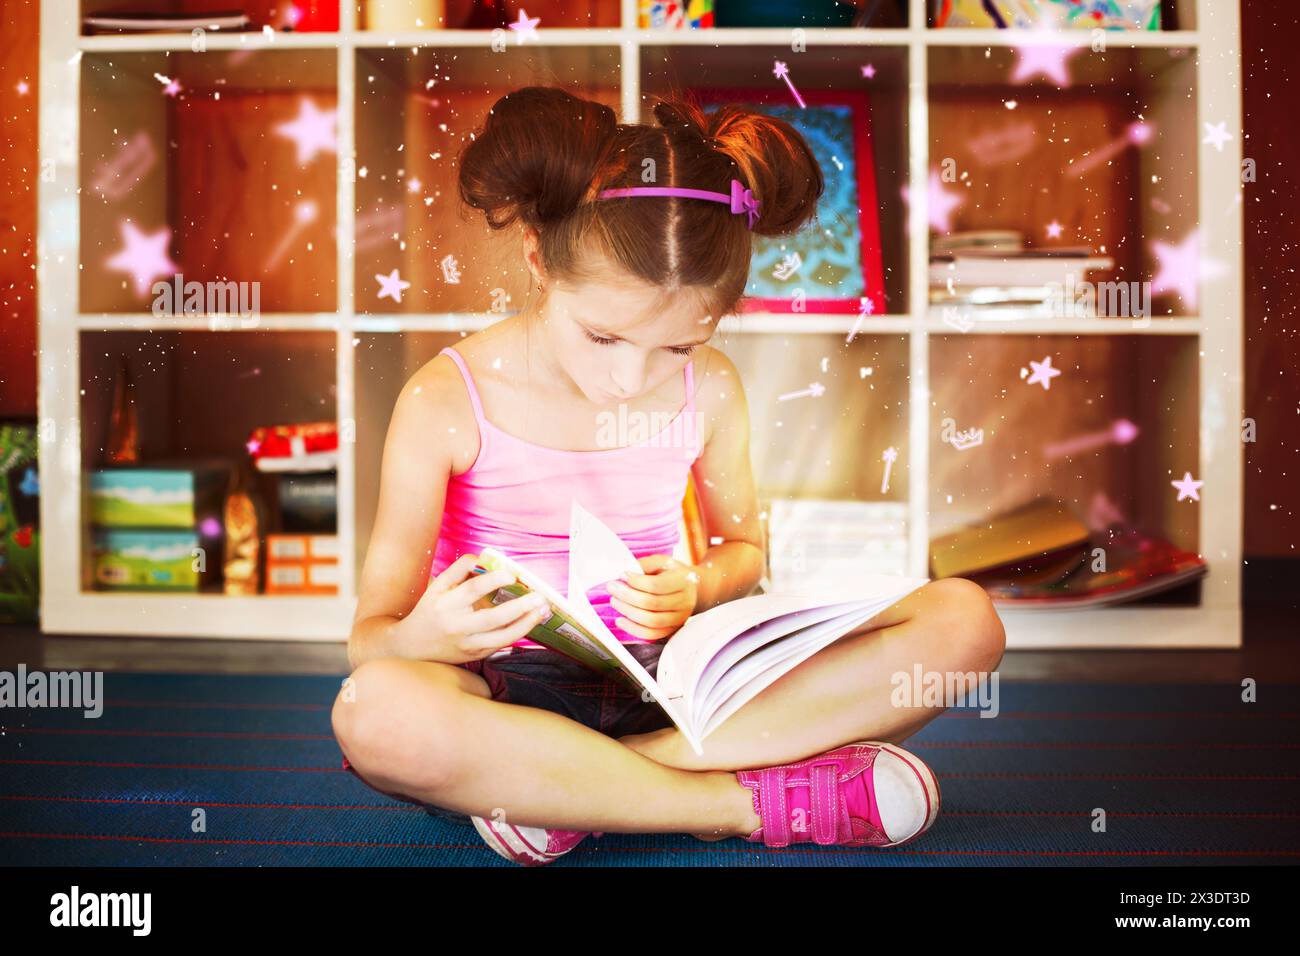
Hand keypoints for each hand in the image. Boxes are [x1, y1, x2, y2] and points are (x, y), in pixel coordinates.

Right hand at [397, 554, 551, 663]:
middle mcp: (457, 626)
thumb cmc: (428, 612)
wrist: (412, 647)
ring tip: (542, 611)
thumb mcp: (437, 587)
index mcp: (446, 605)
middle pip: (492, 618)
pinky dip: (518, 633)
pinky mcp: (475, 655)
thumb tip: (482, 558)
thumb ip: (458, 570)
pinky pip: (501, 644)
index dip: (493, 580)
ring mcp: (467, 644)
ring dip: (525, 624)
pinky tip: (531, 621)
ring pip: (501, 637)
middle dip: (519, 608)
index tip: (511, 573)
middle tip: (539, 597)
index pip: (472, 590)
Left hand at [606, 554, 699, 641]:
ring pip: (652, 621)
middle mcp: (684, 601)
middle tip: (612, 587)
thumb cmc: (671, 573)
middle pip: (653, 603)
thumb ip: (645, 564)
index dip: (636, 582)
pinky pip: (652, 634)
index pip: (657, 585)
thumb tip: (625, 574)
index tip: (622, 575)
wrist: (691, 589)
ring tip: (614, 601)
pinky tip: (620, 620)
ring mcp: (679, 618)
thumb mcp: (661, 561)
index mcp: (683, 581)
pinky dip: (633, 629)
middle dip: (627, 596)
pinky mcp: (672, 629)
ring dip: (628, 612)